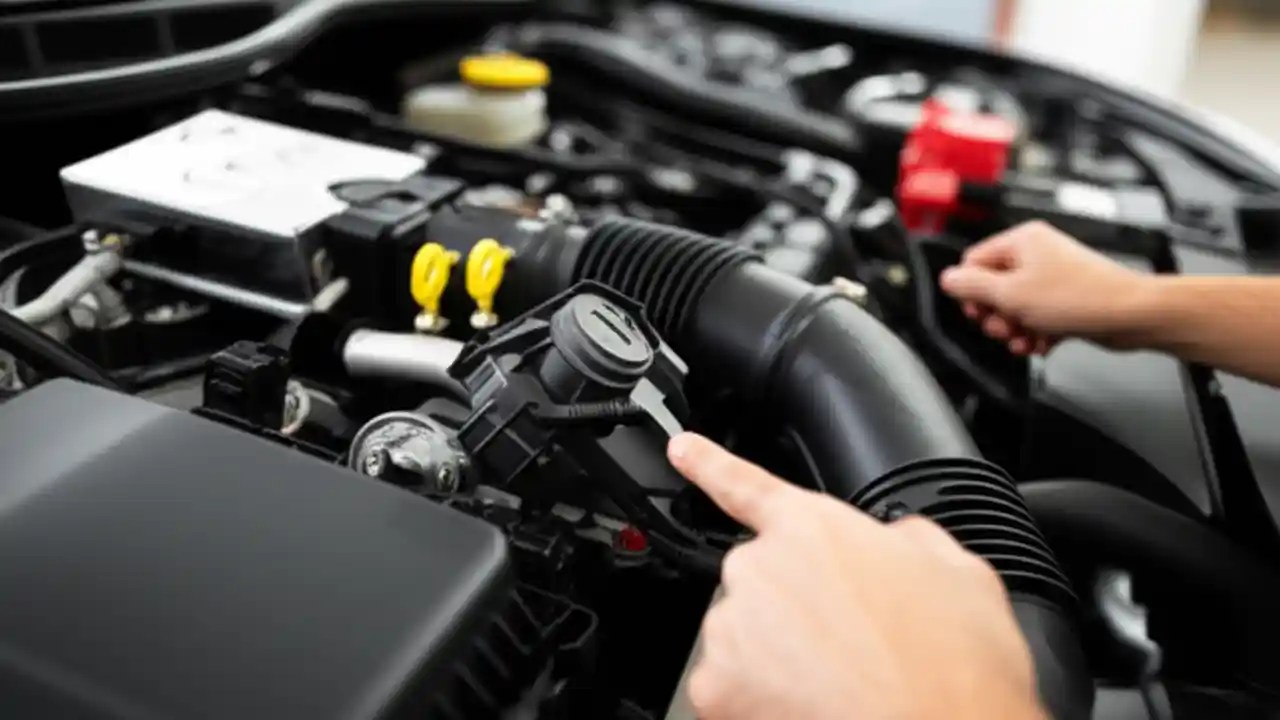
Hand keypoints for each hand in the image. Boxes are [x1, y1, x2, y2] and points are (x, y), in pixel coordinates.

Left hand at [668, 433, 1043, 719]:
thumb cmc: (954, 671)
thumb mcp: (961, 574)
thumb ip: (909, 541)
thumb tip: (898, 541)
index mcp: (812, 528)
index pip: (745, 483)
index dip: (708, 463)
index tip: (681, 449)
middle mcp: (759, 568)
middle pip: (760, 582)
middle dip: (795, 609)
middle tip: (850, 643)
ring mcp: (731, 630)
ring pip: (743, 640)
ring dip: (777, 660)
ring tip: (840, 682)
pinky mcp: (715, 688)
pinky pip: (728, 691)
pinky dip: (759, 704)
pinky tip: (810, 709)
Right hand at [940, 221, 1153, 354]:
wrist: (1130, 315)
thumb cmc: (1079, 298)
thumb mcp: (1011, 294)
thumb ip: (972, 286)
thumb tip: (947, 279)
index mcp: (1021, 241)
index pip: (974, 262)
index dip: (970, 291)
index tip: (979, 312)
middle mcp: (1036, 254)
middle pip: (992, 287)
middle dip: (996, 315)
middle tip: (1005, 328)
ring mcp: (1052, 276)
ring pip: (1014, 306)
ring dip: (1014, 329)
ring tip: (1024, 340)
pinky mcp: (1066, 299)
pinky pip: (1036, 316)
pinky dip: (1034, 333)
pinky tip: (1040, 344)